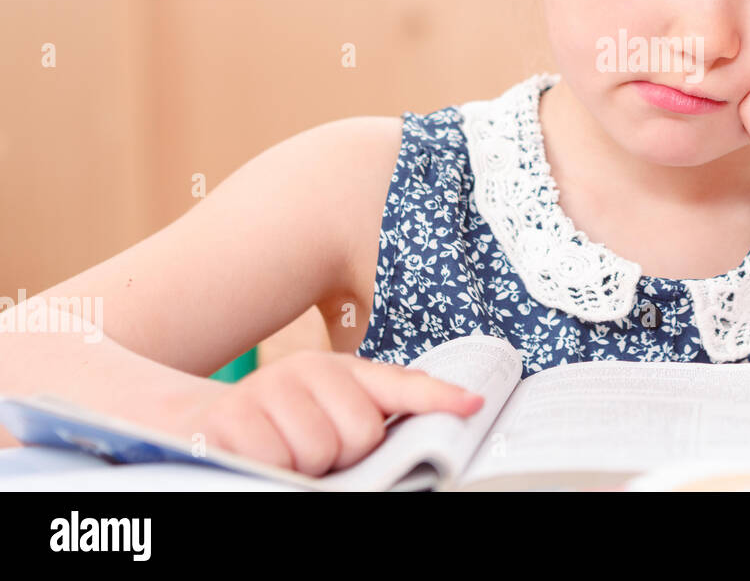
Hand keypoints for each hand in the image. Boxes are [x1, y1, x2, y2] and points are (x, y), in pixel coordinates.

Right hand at [159, 351, 485, 475]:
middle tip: (308, 453)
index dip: (436, 397)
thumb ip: (371, 412)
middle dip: (339, 456)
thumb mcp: (321, 414)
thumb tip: (450, 412)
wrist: (186, 427)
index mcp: (334, 370)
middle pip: (360, 432)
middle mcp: (302, 370)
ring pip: (319, 450)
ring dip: (300, 468)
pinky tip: (252, 458)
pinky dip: (266, 470)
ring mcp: (265, 390)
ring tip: (278, 455)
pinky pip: (275, 461)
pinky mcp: (229, 419)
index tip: (471, 406)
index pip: (396, 384)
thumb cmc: (270, 429)